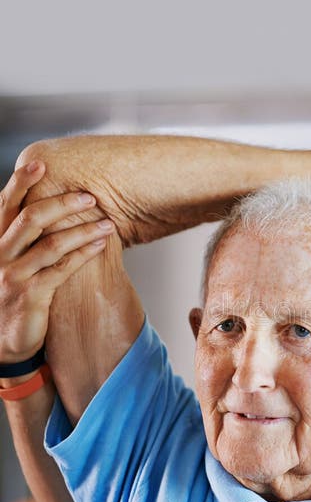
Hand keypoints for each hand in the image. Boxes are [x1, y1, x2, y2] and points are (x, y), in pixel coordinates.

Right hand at [0, 161, 114, 366]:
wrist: (3, 338)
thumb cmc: (13, 291)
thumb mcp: (12, 260)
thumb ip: (24, 235)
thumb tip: (51, 204)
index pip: (5, 204)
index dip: (20, 183)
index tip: (39, 163)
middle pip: (30, 219)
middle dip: (61, 203)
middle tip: (90, 195)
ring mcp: (13, 275)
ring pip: (50, 244)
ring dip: (82, 230)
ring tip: (108, 222)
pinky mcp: (30, 295)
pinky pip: (61, 269)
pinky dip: (84, 254)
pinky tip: (101, 244)